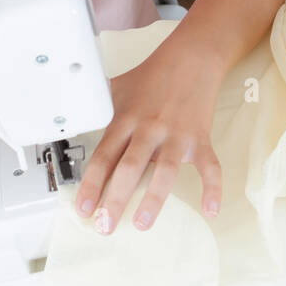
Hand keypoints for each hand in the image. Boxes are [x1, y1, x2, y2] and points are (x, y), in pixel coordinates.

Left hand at [73, 47, 222, 232]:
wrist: (191, 59)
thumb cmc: (152, 76)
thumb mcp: (116, 86)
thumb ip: (97, 107)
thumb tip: (72, 117)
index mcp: (126, 119)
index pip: (104, 156)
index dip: (92, 184)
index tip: (83, 208)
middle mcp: (149, 129)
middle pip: (130, 167)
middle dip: (115, 199)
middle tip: (106, 226)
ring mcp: (177, 135)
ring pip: (165, 171)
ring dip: (153, 199)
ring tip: (142, 224)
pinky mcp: (200, 138)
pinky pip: (210, 167)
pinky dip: (213, 188)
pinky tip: (210, 210)